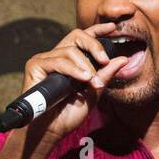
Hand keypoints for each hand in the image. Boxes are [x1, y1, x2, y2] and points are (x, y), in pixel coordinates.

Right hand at [19, 22, 128, 141]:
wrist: (52, 130)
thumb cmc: (68, 114)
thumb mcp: (93, 92)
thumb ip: (105, 75)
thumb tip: (123, 59)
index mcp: (70, 61)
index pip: (83, 38)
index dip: (98, 30)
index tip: (113, 28)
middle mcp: (56, 57)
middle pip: (76, 36)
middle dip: (94, 45)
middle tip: (104, 61)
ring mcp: (45, 60)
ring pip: (70, 50)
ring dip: (85, 66)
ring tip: (91, 82)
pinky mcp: (35, 66)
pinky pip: (57, 60)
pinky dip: (72, 69)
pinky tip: (81, 78)